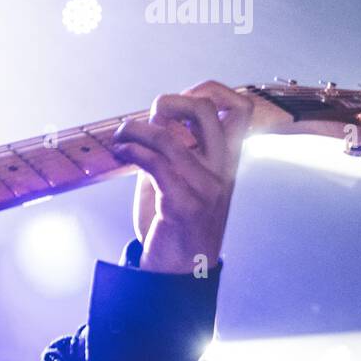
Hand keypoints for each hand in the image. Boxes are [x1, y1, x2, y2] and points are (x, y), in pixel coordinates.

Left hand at [109, 80, 253, 273]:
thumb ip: (178, 148)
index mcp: (227, 159)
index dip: (210, 90)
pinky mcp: (182, 203)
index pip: (241, 108)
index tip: (177, 102)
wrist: (180, 269)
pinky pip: (155, 164)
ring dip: (134, 131)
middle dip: (168, 102)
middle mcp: (222, 169)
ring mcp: (204, 187)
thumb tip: (156, 115)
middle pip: (204, 111)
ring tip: (120, 137)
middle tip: (146, 118)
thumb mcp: (184, 177)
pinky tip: (121, 152)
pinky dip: (132, 151)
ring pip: (169, 137)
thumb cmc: (176, 220)